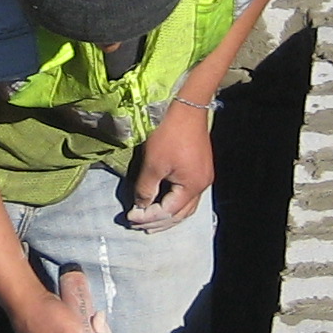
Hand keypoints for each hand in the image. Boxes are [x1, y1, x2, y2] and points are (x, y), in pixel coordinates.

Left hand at [124, 98, 213, 231]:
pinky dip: (175, 202)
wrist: (186, 105)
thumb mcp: (153, 164)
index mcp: (192, 186)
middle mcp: (202, 184)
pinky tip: (165, 203)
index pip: (169, 211)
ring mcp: (203, 176)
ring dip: (168, 215)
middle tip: (138, 227)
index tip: (129, 217)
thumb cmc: (168, 133)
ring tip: (151, 223)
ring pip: (186, 205)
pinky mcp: (200, 167)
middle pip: (180, 213)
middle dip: (159, 222)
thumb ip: (146, 189)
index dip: (148, 217)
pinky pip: (188, 194)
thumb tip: (141, 207)